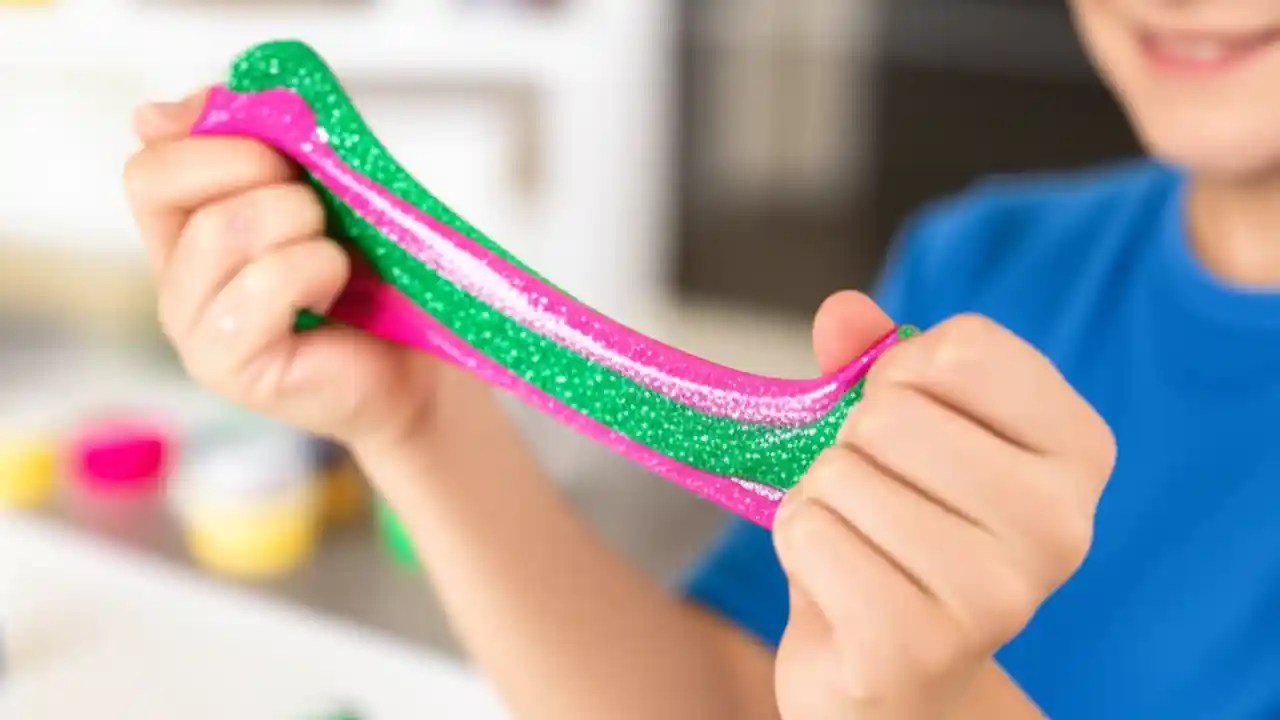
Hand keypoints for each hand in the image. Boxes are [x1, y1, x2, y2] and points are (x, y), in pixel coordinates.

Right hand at [123, 90, 463, 450]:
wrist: (423, 363)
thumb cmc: (378, 276)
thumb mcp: (322, 185)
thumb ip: (255, 138)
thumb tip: (157, 114)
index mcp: (187, 234)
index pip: (151, 165)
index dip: (214, 134)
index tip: (283, 145)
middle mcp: (177, 282)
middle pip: (164, 183)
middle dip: (257, 165)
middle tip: (317, 201)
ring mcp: (195, 329)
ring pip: (221, 227)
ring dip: (300, 218)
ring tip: (335, 252)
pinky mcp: (227, 366)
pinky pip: (263, 281)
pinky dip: (318, 266)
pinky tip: (335, 290)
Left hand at [772, 294, 1115, 718]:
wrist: (892, 673)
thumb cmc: (901, 535)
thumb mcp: (896, 434)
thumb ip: (871, 362)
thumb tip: (842, 311)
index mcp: (1078, 451)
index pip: (965, 347)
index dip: (900, 372)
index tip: (908, 419)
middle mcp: (1062, 525)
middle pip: (893, 411)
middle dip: (853, 443)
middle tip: (877, 494)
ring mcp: (996, 595)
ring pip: (841, 472)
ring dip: (821, 499)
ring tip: (861, 543)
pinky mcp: (918, 647)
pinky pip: (809, 533)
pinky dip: (799, 544)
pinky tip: (840, 584)